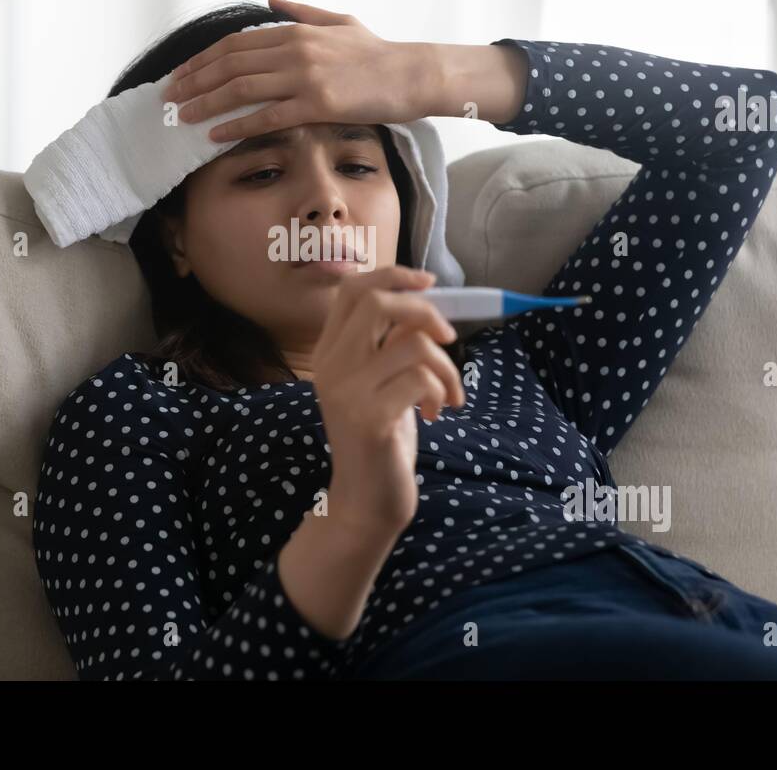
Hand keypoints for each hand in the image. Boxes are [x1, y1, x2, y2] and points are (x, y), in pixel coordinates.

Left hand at [160, 0, 436, 141]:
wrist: (411, 74)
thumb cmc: (377, 52)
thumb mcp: (338, 21)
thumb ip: (300, 11)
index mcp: (295, 31)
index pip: (235, 44)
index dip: (202, 60)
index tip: (181, 74)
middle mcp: (295, 50)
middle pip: (230, 65)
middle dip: (194, 82)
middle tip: (170, 98)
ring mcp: (305, 78)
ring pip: (242, 89)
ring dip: (207, 104)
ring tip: (184, 117)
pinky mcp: (317, 105)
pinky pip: (267, 116)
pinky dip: (238, 125)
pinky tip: (216, 134)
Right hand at [311, 265, 466, 533]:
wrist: (366, 501)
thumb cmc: (381, 439)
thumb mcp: (380, 383)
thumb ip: (389, 344)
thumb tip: (424, 307)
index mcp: (328, 352)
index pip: (353, 289)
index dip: (393, 275)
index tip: (428, 283)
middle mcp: (330, 366)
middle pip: (379, 303)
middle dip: (426, 312)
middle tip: (448, 339)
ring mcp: (347, 392)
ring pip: (414, 344)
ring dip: (447, 368)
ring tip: (447, 395)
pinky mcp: (370, 417)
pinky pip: (423, 378)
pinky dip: (443, 392)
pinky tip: (437, 414)